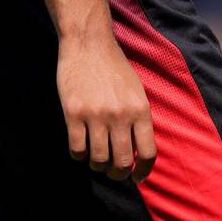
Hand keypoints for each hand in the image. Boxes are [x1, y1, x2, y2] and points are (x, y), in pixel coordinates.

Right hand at [57, 32, 156, 182]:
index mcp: (140, 109)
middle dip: (118, 173)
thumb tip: (138, 150)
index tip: (137, 177)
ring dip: (97, 165)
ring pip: (98, 159)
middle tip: (113, 171)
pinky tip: (80, 149)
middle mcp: (120, 115)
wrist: (88, 43)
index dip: (143, 171)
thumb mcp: (136, 90)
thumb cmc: (113, 66)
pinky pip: (77, 149)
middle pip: (122, 162)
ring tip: (96, 158)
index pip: (147, 152)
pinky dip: (79, 155)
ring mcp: (96, 115)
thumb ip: (138, 118)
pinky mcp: (74, 113)